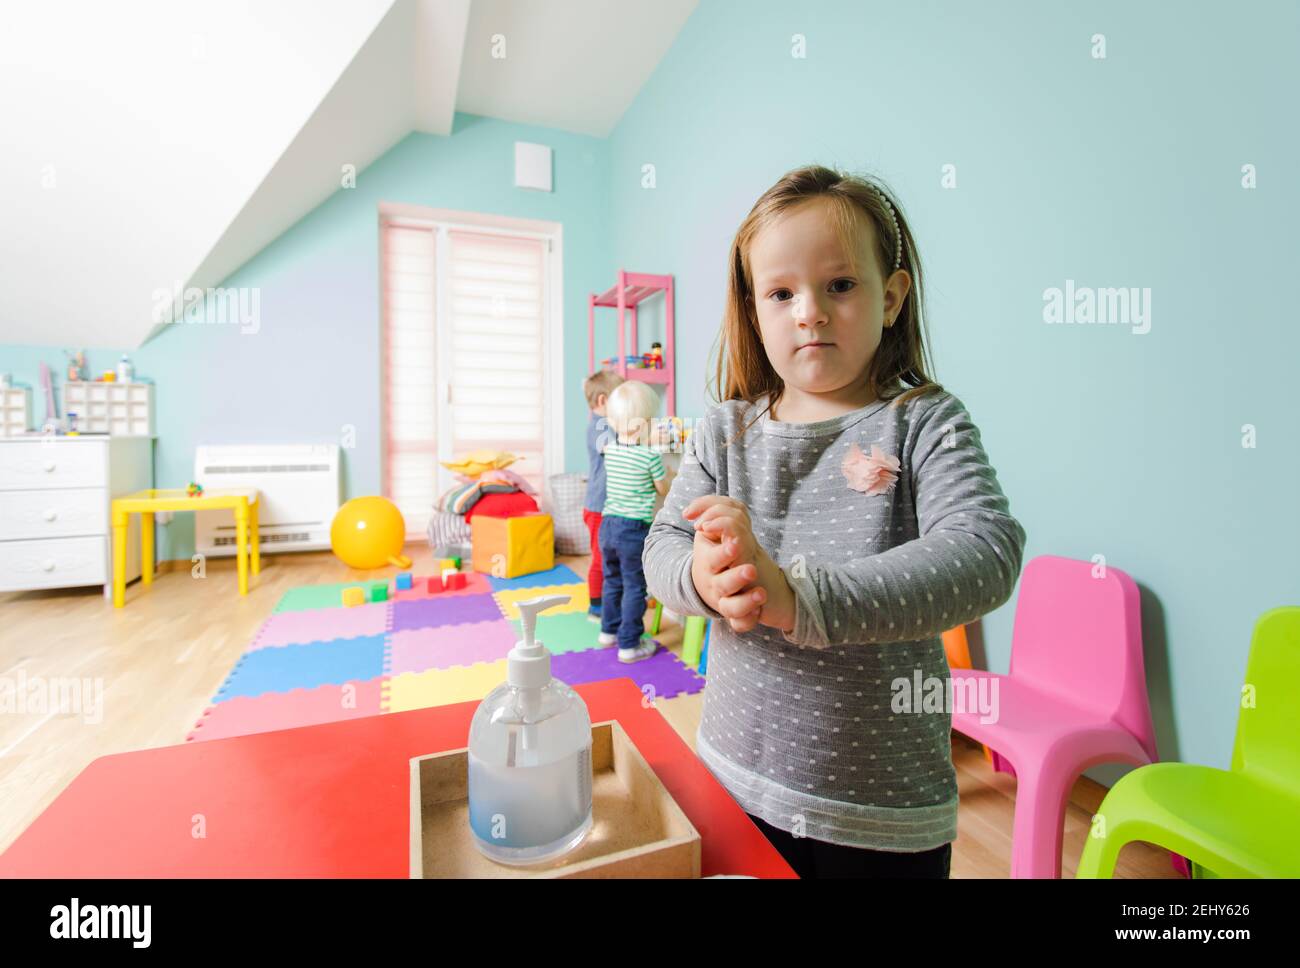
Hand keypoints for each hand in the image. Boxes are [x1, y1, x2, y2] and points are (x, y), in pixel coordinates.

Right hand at [684, 496, 795, 633]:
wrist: (712, 579)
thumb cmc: (718, 549)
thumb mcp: (714, 526)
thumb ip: (714, 508)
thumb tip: (699, 516)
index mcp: (709, 561)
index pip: (714, 559)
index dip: (725, 554)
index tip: (736, 545)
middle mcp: (715, 582)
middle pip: (723, 584)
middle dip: (737, 578)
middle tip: (751, 570)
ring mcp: (724, 600)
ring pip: (731, 608)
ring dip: (746, 602)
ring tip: (761, 593)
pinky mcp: (735, 615)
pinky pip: (740, 624)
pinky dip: (748, 620)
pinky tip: (759, 611)